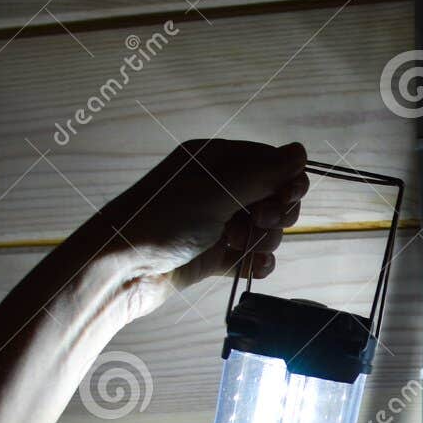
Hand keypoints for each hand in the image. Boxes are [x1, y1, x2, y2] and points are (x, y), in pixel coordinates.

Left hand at [89, 139, 311, 313]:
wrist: (122, 270)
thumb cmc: (162, 220)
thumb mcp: (217, 190)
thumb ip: (264, 173)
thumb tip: (301, 152)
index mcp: (217, 160)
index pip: (273, 164)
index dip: (287, 182)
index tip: (286, 198)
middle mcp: (219, 188)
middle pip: (274, 198)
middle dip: (275, 214)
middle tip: (257, 222)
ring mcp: (217, 223)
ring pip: (265, 231)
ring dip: (263, 241)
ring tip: (238, 246)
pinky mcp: (214, 255)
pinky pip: (251, 257)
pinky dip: (255, 263)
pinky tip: (250, 267)